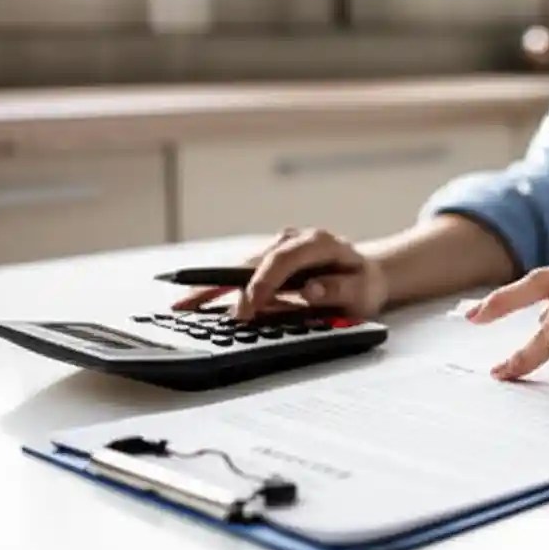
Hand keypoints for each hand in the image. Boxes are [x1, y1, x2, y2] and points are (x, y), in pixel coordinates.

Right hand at [171, 228, 388, 319]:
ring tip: (182, 303)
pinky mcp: (268, 260)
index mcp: (318, 242)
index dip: (263, 282)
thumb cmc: (363, 284)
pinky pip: (240, 272)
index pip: (283, 259)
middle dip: (227, 286)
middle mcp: (293, 239)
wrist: (366, 273)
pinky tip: (193, 298)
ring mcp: (278, 247)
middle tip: (200, 310)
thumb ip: (338, 290)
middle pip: (253, 261)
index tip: (250, 307)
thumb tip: (310, 290)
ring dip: (213, 285)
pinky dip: (218, 286)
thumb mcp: (362, 291)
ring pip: (241, 265)